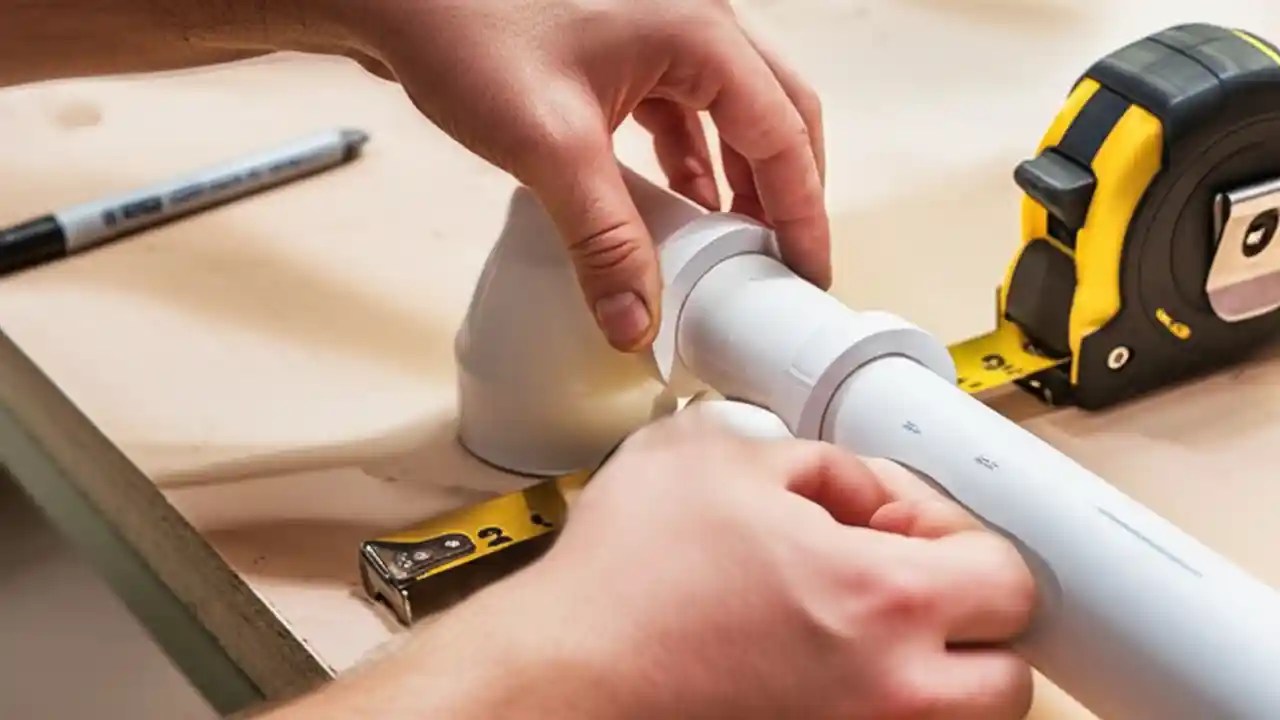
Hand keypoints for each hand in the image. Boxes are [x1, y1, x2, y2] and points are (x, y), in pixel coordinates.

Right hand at [264, 406, 1035, 719]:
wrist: (556, 681)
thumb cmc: (619, 586)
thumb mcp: (716, 459)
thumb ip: (821, 462)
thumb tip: (860, 495)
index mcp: (878, 601)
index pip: (1008, 579)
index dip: (962, 537)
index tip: (907, 531)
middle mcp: (885, 696)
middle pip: (1010, 678)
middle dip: (972, 625)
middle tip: (910, 591)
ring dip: (933, 674)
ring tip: (864, 635)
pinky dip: (873, 704)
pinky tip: (816, 668)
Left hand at [332, 0, 829, 351]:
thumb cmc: (467, 29)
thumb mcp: (548, 145)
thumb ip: (602, 239)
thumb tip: (635, 322)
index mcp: (698, 34)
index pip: (781, 135)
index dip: (802, 213)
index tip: (807, 275)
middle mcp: (694, 24)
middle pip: (777, 115)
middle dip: (785, 192)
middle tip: (781, 263)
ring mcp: (660, 32)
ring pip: (732, 112)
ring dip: (738, 179)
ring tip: (732, 248)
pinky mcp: (625, 47)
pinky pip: (684, 109)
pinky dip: (691, 160)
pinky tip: (676, 206)